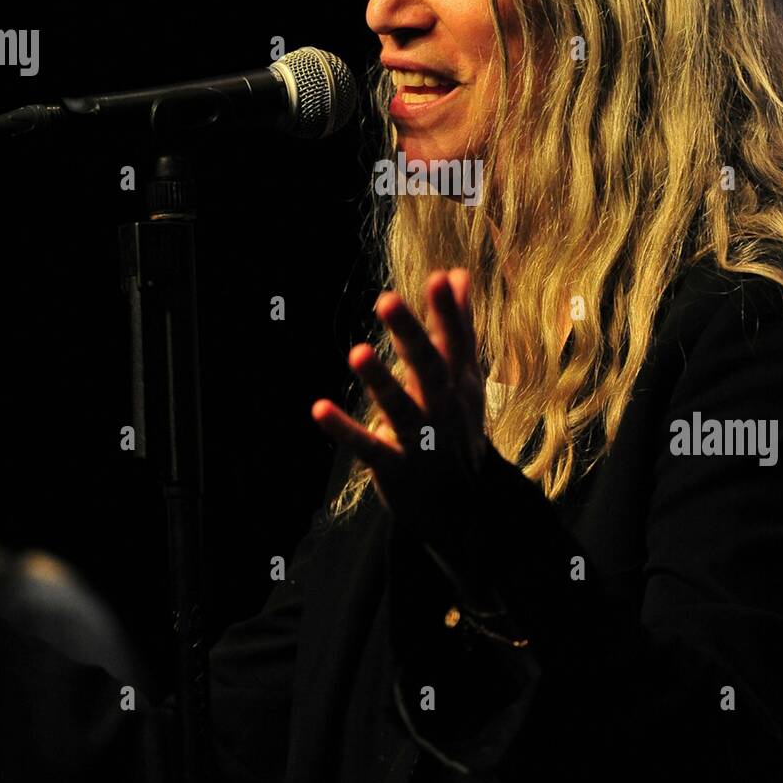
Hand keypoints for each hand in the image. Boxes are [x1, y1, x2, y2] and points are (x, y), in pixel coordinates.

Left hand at [311, 268, 488, 571]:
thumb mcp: (464, 379)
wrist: (464, 510)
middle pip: (428, 367)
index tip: (440, 277)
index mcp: (459, 383)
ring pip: (399, 407)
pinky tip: (318, 408)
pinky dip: (345, 429)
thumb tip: (460, 273)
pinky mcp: (395, 468)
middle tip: (387, 300)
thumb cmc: (456, 430)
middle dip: (410, 334)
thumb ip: (458, 326)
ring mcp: (420, 439)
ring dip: (379, 380)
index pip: (457, 342)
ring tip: (357, 351)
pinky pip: (369, 447)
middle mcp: (443, 408)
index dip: (449, 312)